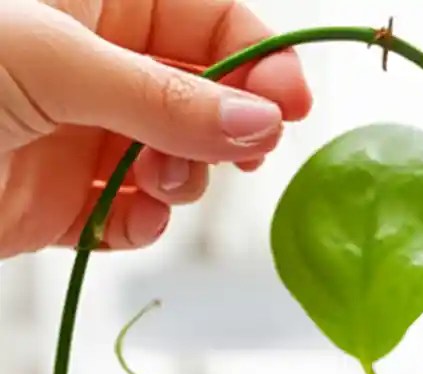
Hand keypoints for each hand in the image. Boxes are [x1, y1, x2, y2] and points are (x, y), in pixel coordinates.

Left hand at [0, 0, 311, 256]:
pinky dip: (145, 223)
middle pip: (204, 94)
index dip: (258, 57)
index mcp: (89, 6)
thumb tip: (259, 124)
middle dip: (228, 128)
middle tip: (247, 155)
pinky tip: (134, 217)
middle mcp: (90, 68)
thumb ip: (162, 98)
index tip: (291, 106)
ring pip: (176, 159)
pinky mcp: (56, 201)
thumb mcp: (50, 65)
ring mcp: (75, 136)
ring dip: (186, 179)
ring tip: (160, 184)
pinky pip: (131, 214)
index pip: (207, 19)